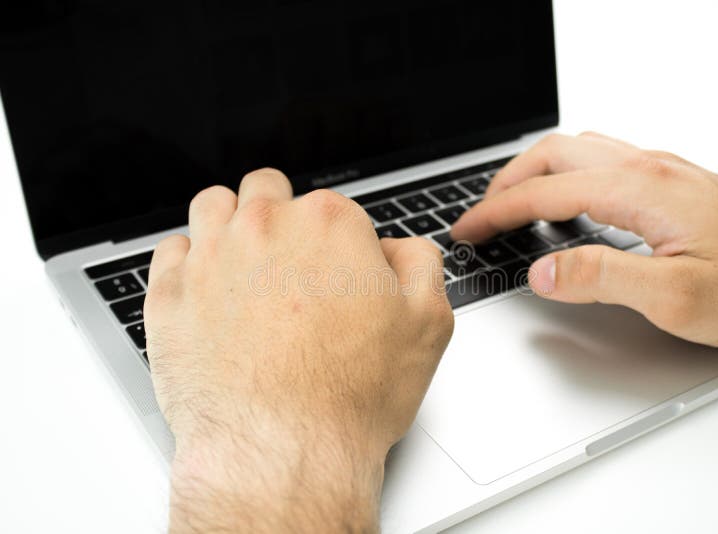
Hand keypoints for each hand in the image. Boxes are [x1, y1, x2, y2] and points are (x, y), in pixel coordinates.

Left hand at [144, 169, 452, 532]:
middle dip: (281, 219)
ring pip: (214, 206)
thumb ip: (419, 264)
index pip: (332, 208)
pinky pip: (171, 250)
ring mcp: (212, 256)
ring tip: (243, 266)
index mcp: (329, 225)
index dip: (338, 243)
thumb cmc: (349, 396)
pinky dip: (188, 263)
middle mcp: (267, 227)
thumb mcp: (427, 323)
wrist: (282, 449)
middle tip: (291, 266)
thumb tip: (398, 249)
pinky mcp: (170, 293)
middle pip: (268, 192)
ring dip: (229, 225)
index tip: (338, 275)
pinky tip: (208, 292)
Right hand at [451, 132, 717, 346]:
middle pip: (554, 153)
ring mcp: (662, 169)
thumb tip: (543, 271)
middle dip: (506, 182)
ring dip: (535, 173)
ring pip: (578, 149)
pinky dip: (565, 174)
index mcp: (641, 190)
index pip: (546, 192)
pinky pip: (602, 159)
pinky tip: (567, 200)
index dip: (497, 212)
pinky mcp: (673, 180)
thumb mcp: (678, 298)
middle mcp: (649, 168)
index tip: (468, 230)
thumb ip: (603, 278)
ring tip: (511, 204)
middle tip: (480, 215)